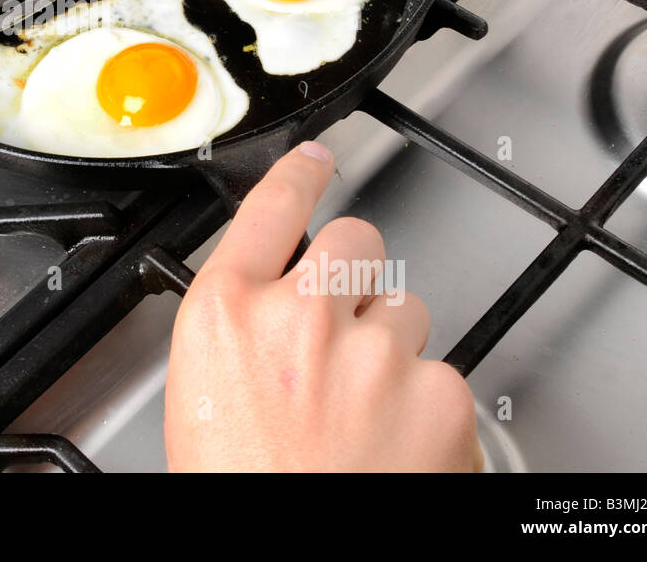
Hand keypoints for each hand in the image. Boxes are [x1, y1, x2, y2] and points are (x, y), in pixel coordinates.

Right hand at [164, 141, 481, 471]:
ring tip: (359, 408)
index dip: (301, 172)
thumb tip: (272, 299)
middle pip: (354, 240)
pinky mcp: (439, 393)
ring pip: (404, 305)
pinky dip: (424, 400)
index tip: (318, 160)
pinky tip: (391, 442)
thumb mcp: (205, 390)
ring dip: (389, 341)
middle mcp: (300, 315)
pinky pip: (441, 369)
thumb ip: (241, 325)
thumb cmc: (239, 486)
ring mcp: (375, 351)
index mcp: (226, 313)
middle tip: (342, 324)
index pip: (272, 204)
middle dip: (353, 271)